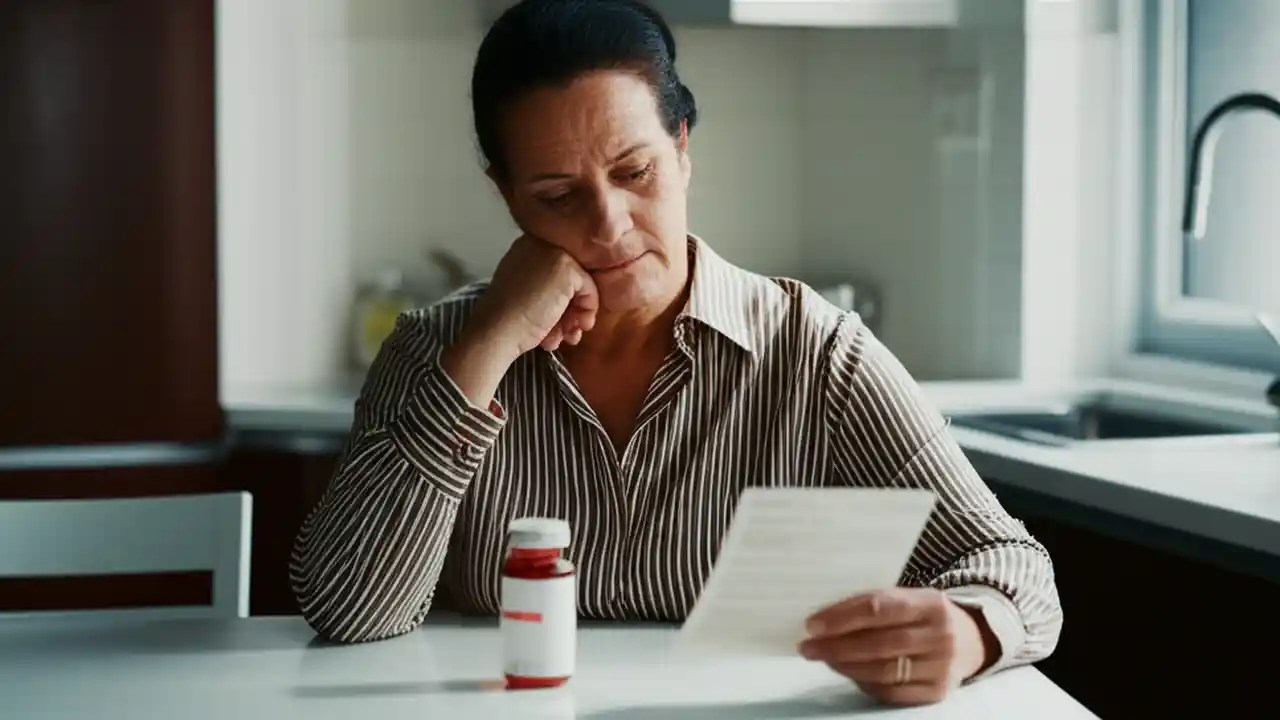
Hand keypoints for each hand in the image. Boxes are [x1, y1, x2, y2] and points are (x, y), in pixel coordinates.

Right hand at [441, 236, 597, 407]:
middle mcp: (539, 244)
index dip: (563, 299)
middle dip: (573, 308)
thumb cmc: (507, 321)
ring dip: (578, 315)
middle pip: (573, 276)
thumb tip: (572, 301)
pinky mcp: (566, 268)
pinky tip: (568, 330)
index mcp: (527, 248)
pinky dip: (584, 311)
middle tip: (567, 333)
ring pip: (582, 283)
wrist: (496, 332)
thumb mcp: (527, 294)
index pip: (559, 270)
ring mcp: (553, 253)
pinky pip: (589, 289)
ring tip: (567, 337)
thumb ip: (546, 287)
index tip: (557, 324)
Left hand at [797, 588, 994, 705]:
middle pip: (878, 644)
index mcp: (930, 603)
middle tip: (808, 648)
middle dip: (836, 647)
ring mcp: (941, 667)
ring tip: (825, 659)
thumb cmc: (923, 615)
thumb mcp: (906, 598)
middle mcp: (940, 635)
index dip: (842, 618)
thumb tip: (821, 622)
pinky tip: (848, 673)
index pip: (879, 608)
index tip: (812, 625)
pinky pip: (892, 692)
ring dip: (846, 666)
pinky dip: (864, 683)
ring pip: (883, 671)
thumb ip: (869, 605)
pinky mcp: (937, 692)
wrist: (972, 639)